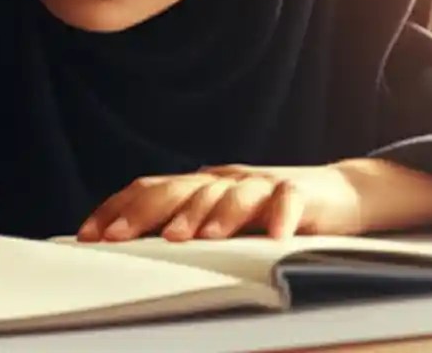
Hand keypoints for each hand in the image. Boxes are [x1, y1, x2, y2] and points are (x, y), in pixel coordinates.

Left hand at [76, 159, 431, 242]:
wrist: (342, 193)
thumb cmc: (271, 213)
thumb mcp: (224, 219)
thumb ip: (186, 227)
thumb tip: (127, 252)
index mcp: (204, 184)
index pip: (153, 188)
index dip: (119, 208)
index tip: (88, 235)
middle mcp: (229, 179)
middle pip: (184, 189)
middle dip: (147, 213)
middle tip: (119, 238)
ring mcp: (266, 184)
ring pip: (235, 195)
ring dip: (211, 215)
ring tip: (190, 238)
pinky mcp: (305, 195)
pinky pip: (290, 203)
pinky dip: (281, 217)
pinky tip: (271, 238)